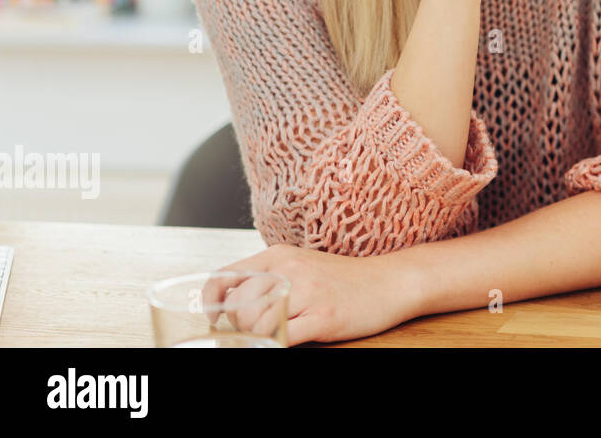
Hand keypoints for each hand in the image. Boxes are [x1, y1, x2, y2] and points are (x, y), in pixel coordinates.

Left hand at [205, 244, 410, 345]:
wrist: (391, 281)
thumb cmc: (345, 279)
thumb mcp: (302, 265)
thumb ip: (268, 277)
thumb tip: (227, 302)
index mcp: (279, 255)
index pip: (224, 276)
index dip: (209, 301)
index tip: (212, 318)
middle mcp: (290, 269)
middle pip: (237, 307)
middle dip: (240, 327)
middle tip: (259, 330)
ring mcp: (308, 293)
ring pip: (255, 325)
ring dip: (259, 338)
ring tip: (279, 334)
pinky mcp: (324, 316)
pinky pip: (281, 338)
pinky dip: (275, 345)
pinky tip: (289, 341)